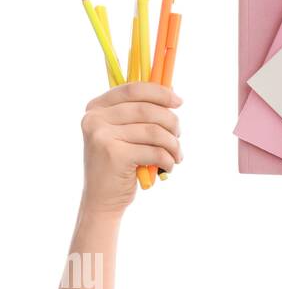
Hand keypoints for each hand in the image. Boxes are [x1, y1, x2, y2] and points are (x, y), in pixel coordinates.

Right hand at [80, 83, 182, 216]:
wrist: (102, 200)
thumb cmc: (119, 163)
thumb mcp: (124, 133)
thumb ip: (140, 112)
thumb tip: (172, 91)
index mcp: (96, 108)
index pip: (133, 89)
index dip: (160, 92)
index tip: (179, 102)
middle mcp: (94, 119)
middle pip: (148, 109)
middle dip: (172, 122)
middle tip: (178, 135)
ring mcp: (101, 136)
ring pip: (155, 131)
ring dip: (173, 144)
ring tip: (176, 154)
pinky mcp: (114, 155)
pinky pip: (155, 151)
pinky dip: (168, 159)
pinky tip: (168, 166)